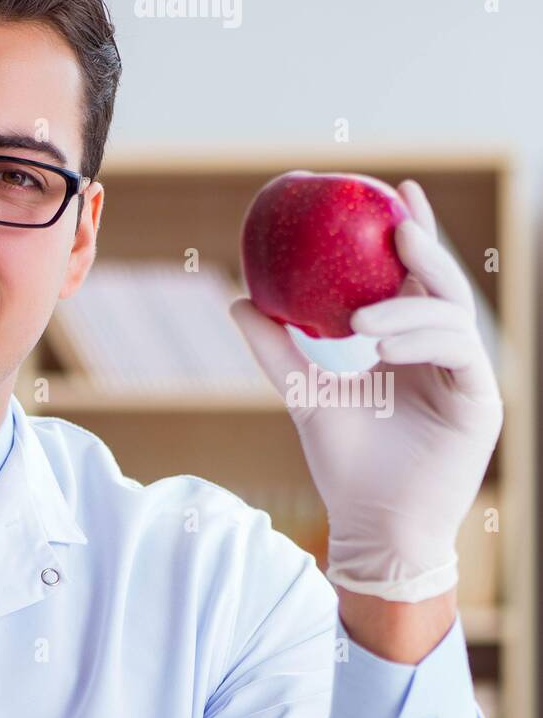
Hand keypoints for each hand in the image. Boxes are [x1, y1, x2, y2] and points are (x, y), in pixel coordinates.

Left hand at [229, 180, 501, 603]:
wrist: (371, 525)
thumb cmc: (345, 465)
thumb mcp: (304, 395)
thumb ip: (277, 350)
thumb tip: (237, 301)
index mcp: (410, 344)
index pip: (415, 279)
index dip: (412, 232)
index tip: (392, 192)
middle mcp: (443, 353)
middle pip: (442, 286)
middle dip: (425, 250)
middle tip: (397, 226)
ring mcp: (465, 375)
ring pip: (451, 317)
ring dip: (409, 308)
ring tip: (363, 321)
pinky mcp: (480, 401)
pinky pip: (460, 354)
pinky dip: (423, 341)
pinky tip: (384, 343)